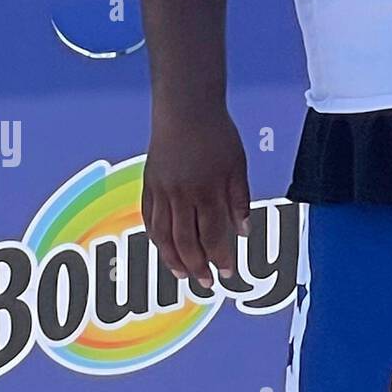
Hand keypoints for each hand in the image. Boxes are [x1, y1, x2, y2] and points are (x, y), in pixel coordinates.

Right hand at [142, 103, 251, 283]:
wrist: (185, 110)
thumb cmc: (217, 135)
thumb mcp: (238, 166)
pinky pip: (149, 218)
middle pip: (186, 242)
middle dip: (196, 266)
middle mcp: (181, 196)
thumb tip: (243, 232)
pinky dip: (156, 237)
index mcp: (207, 192)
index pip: (212, 236)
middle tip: (205, 282)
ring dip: (173, 258)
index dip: (219, 258)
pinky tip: (163, 247)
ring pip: (163, 235)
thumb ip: (239, 200)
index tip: (226, 273)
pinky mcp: (149, 184)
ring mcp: (161, 192)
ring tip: (183, 274)